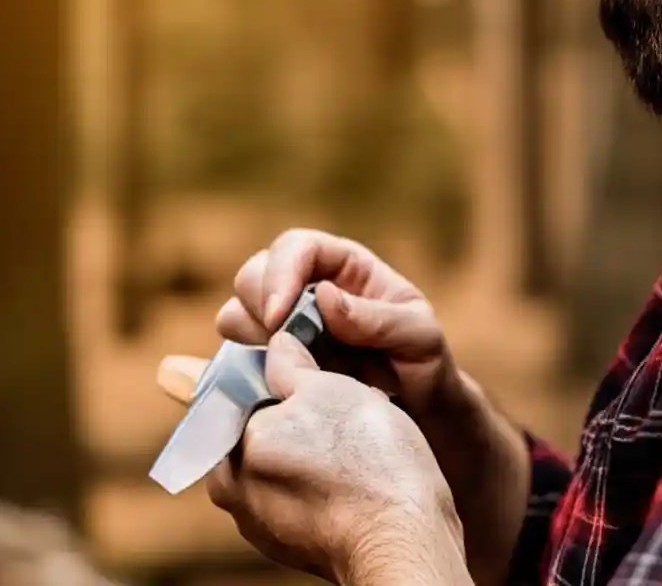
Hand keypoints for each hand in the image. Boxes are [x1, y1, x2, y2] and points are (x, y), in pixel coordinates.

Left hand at [207, 332, 469, 584]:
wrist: (403, 542)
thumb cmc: (366, 463)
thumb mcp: (327, 388)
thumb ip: (288, 363)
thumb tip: (277, 347)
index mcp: (230, 446)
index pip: (238, 392)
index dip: (275, 372)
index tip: (307, 367)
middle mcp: (233, 492)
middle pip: (258, 430)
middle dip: (293, 413)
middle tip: (339, 402)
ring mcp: (261, 524)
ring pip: (283, 464)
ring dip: (311, 448)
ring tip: (356, 440)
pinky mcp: (292, 544)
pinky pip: (302, 497)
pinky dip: (323, 481)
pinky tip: (357, 473)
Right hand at [216, 229, 454, 417]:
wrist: (419, 414)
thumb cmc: (425, 365)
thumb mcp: (420, 337)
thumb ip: (379, 318)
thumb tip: (323, 295)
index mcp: (344, 266)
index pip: (297, 246)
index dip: (280, 273)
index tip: (278, 316)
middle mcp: (307, 289)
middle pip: (255, 273)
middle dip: (258, 304)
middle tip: (279, 343)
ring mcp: (286, 326)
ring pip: (237, 312)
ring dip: (248, 337)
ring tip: (284, 366)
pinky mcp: (272, 363)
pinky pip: (237, 356)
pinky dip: (242, 368)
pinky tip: (270, 385)